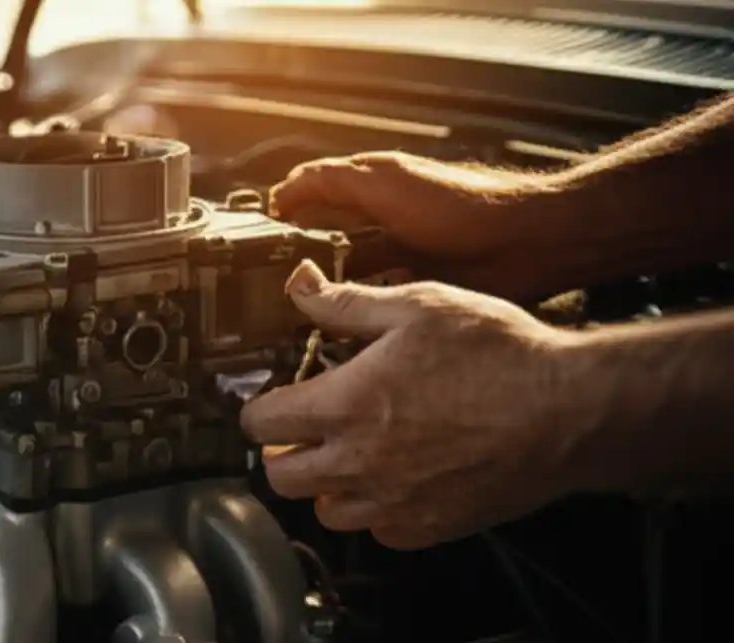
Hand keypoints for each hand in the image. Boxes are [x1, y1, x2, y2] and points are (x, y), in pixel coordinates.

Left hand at [241, 260, 597, 549]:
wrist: (568, 410)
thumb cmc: (499, 353)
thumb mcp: (419, 306)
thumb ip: (346, 303)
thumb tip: (299, 285)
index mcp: (347, 405)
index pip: (262, 422)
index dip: (259, 409)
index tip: (272, 401)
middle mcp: (360, 462)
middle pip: (281, 477)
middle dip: (282, 452)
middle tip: (303, 431)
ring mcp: (393, 502)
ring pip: (325, 512)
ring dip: (326, 486)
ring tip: (350, 454)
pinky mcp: (428, 526)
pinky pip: (376, 533)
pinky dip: (374, 512)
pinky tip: (394, 480)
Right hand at [270, 152, 569, 300]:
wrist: (523, 243)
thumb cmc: (460, 204)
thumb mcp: (383, 183)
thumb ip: (332, 182)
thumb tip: (283, 190)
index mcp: (368, 188)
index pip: (309, 197)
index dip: (281, 216)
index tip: (255, 241)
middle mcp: (378, 222)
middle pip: (321, 242)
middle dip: (299, 261)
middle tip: (271, 285)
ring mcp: (395, 257)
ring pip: (343, 277)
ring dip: (327, 290)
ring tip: (302, 309)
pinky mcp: (413, 288)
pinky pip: (373, 302)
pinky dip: (358, 310)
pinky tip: (345, 323)